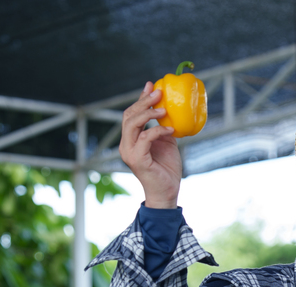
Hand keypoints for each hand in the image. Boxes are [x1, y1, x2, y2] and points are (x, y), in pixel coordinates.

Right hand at [119, 82, 182, 208]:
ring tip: (164, 109)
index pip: (130, 114)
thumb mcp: (166, 142)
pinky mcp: (138, 160)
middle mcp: (126, 145)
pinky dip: (157, 130)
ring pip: (132, 124)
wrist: (168, 192)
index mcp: (130, 140)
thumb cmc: (166, 168)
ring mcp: (129, 153)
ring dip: (148, 113)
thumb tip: (167, 108)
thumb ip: (162, 127)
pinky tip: (170, 129)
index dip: (140, 99)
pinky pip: (145, 138)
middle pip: (129, 116)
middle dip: (143, 101)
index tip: (151, 85)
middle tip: (159, 92)